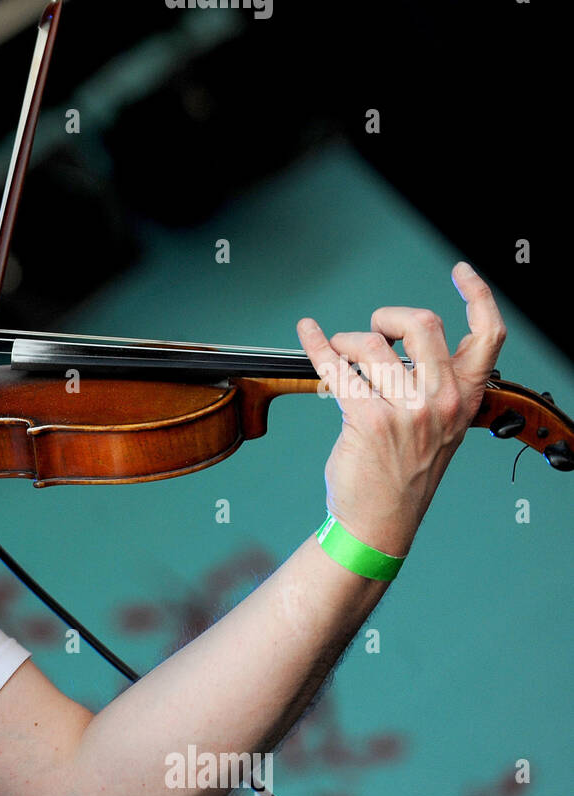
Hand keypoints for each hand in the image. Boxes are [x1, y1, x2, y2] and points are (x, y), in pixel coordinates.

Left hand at [297, 261, 506, 555]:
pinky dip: (317, 345)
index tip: (461, 271)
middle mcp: (442, 401)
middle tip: (372, 330)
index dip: (478, 295)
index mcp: (465, 399)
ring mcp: (407, 410)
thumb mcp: (437, 429)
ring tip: (337, 355)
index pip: (488, 336)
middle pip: (423, 324)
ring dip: (346, 342)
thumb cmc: (400, 475)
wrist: (379, 523)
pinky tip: (308, 334)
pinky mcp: (368, 420)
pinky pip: (336, 367)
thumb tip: (397, 349)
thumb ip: (432, 389)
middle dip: (389, 316)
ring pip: (372, 345)